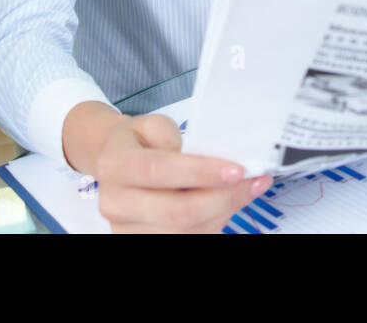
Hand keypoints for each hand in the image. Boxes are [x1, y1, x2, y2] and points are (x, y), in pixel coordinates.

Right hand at [91, 113, 271, 232]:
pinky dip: (213, 224)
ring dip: (223, 213)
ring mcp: (125, 230)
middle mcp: (114, 203)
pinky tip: (226, 206)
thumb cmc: (140, 142)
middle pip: (176, 212)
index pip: (158, 170)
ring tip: (244, 192)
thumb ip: (173, 135)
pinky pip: (187, 240)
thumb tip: (208, 159)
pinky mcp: (141, 242)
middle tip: (252, 183)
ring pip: (185, 233)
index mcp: (114, 165)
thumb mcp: (150, 123)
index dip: (200, 172)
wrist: (116, 164)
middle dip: (222, 199)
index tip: (237, 170)